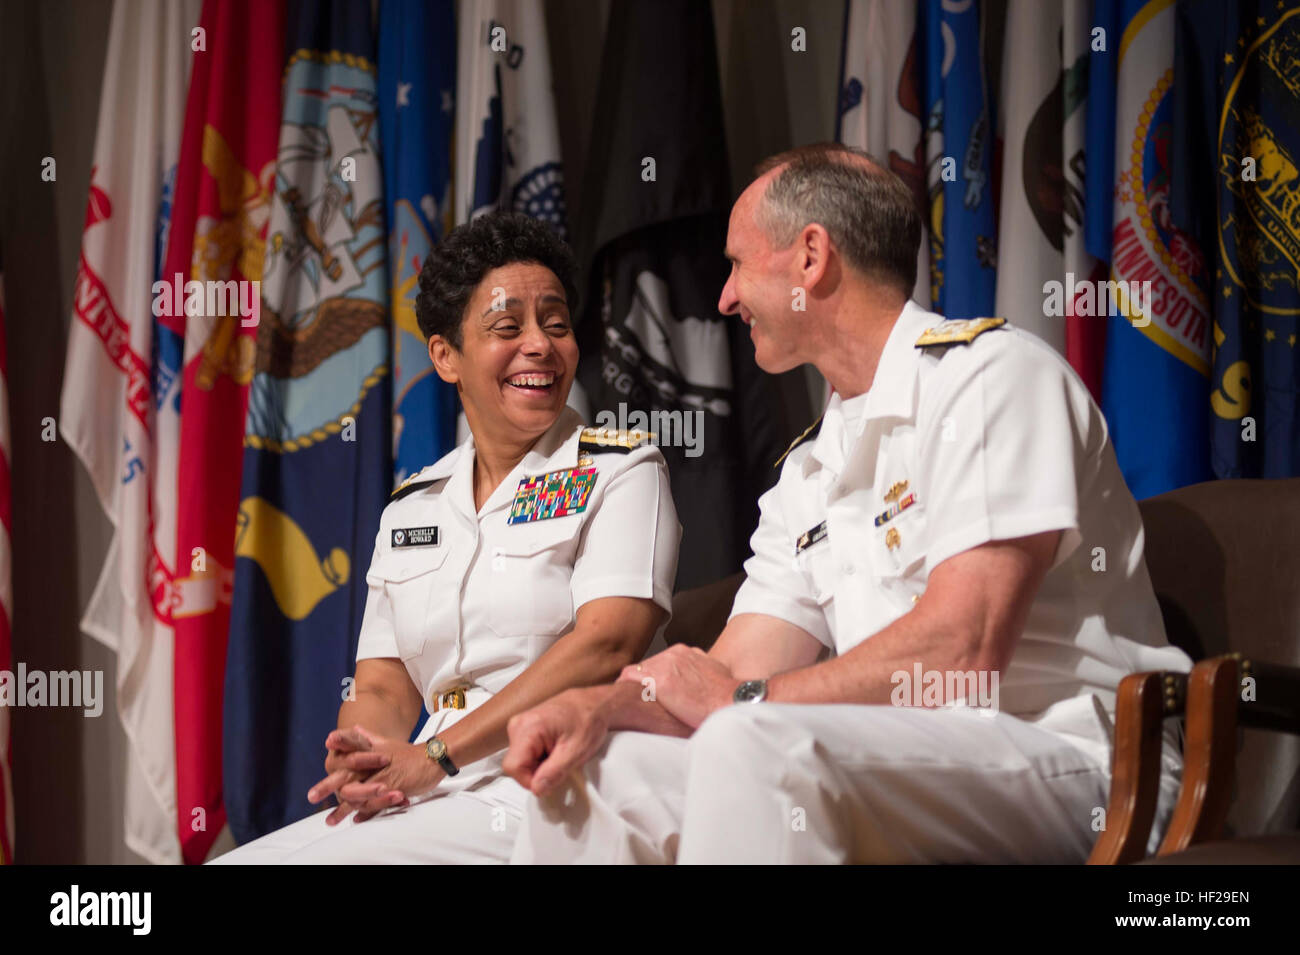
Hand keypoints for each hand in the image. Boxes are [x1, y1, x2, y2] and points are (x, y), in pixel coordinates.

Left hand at [309, 726, 441, 823]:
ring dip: (342, 808)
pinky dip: (365, 813)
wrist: (433, 759)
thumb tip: (353, 727)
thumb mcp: (386, 743)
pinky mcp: (394, 789)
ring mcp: (384, 776)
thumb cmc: (408, 753)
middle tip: (311, 796)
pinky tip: (356, 820)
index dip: (340, 743)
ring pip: (358, 793)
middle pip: (347, 775)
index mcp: (372, 751)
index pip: (352, 747)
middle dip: (327, 785)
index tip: (327, 741)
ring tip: (330, 820)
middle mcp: (375, 763)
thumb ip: (367, 738)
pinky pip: (376, 804)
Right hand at [503, 688, 610, 796]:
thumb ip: (554, 773)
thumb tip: (537, 788)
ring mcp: (519, 726)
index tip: (549, 780)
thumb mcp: (575, 751)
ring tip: (558, 754)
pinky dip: (539, 758)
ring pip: (520, 761)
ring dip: (539, 765)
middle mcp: (518, 724)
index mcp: (527, 727)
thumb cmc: (588, 719)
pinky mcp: (523, 730)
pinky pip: (525, 754)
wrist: (592, 704)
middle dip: (537, 772)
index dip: (531, 780)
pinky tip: (553, 750)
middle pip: (515, 765)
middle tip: (558, 763)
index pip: (513, 767)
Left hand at [617, 644, 738, 729]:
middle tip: (639, 699)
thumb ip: (697, 671)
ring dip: (633, 686)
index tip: (653, 692)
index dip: (654, 677)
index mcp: (685, 652)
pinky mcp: (658, 680)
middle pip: (646, 666)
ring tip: (628, 701)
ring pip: (636, 672)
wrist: (731, 702)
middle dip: (643, 682)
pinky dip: (623, 686)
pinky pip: (628, 677)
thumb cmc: (724, 696)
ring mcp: (664, 664)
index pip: (660, 662)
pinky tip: (621, 697)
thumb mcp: (711, 674)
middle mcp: (673, 654)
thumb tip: (694, 682)